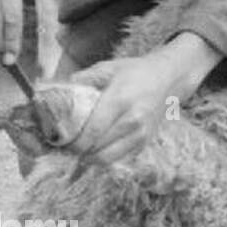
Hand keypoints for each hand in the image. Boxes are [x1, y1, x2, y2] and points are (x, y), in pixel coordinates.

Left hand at [68, 33, 223, 164]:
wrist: (168, 79)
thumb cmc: (135, 72)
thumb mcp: (108, 68)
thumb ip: (83, 79)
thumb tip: (59, 90)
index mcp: (120, 100)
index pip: (93, 131)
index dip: (74, 142)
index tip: (60, 140)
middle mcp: (132, 121)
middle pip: (98, 149)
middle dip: (78, 151)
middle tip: (65, 146)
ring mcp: (140, 135)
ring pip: (108, 159)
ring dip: (89, 158)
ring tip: (78, 150)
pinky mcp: (144, 144)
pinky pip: (118, 159)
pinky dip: (103, 158)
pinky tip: (94, 150)